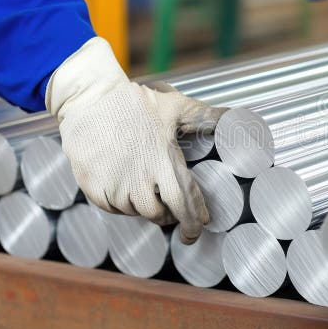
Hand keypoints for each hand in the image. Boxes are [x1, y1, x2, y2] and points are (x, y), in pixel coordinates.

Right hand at [47, 38, 225, 243]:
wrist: (89, 99)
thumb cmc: (135, 103)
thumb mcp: (175, 107)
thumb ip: (207, 117)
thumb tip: (237, 117)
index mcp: (164, 162)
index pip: (184, 204)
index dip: (192, 222)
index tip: (196, 229)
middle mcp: (140, 179)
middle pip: (161, 215)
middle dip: (170, 217)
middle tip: (172, 211)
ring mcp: (115, 186)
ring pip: (136, 213)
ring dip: (145, 207)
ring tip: (146, 187)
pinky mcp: (94, 189)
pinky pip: (113, 209)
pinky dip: (121, 204)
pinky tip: (123, 185)